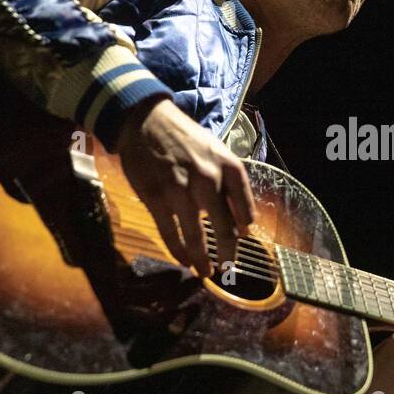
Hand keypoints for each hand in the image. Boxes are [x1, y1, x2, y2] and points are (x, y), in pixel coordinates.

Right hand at [116, 96, 255, 277]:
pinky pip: (170, 232)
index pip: (246, 210)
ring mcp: (181, 189)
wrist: (147, 121)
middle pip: (224, 228)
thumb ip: (230, 185)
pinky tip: (183, 260)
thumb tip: (243, 223)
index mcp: (229, 168)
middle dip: (227, 254)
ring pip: (196, 235)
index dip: (245, 229)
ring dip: (202, 259)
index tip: (242, 239)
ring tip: (206, 272)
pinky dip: (178, 250)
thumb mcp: (217, 153)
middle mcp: (209, 179)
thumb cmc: (186, 139)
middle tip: (227, 269)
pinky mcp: (156, 197)